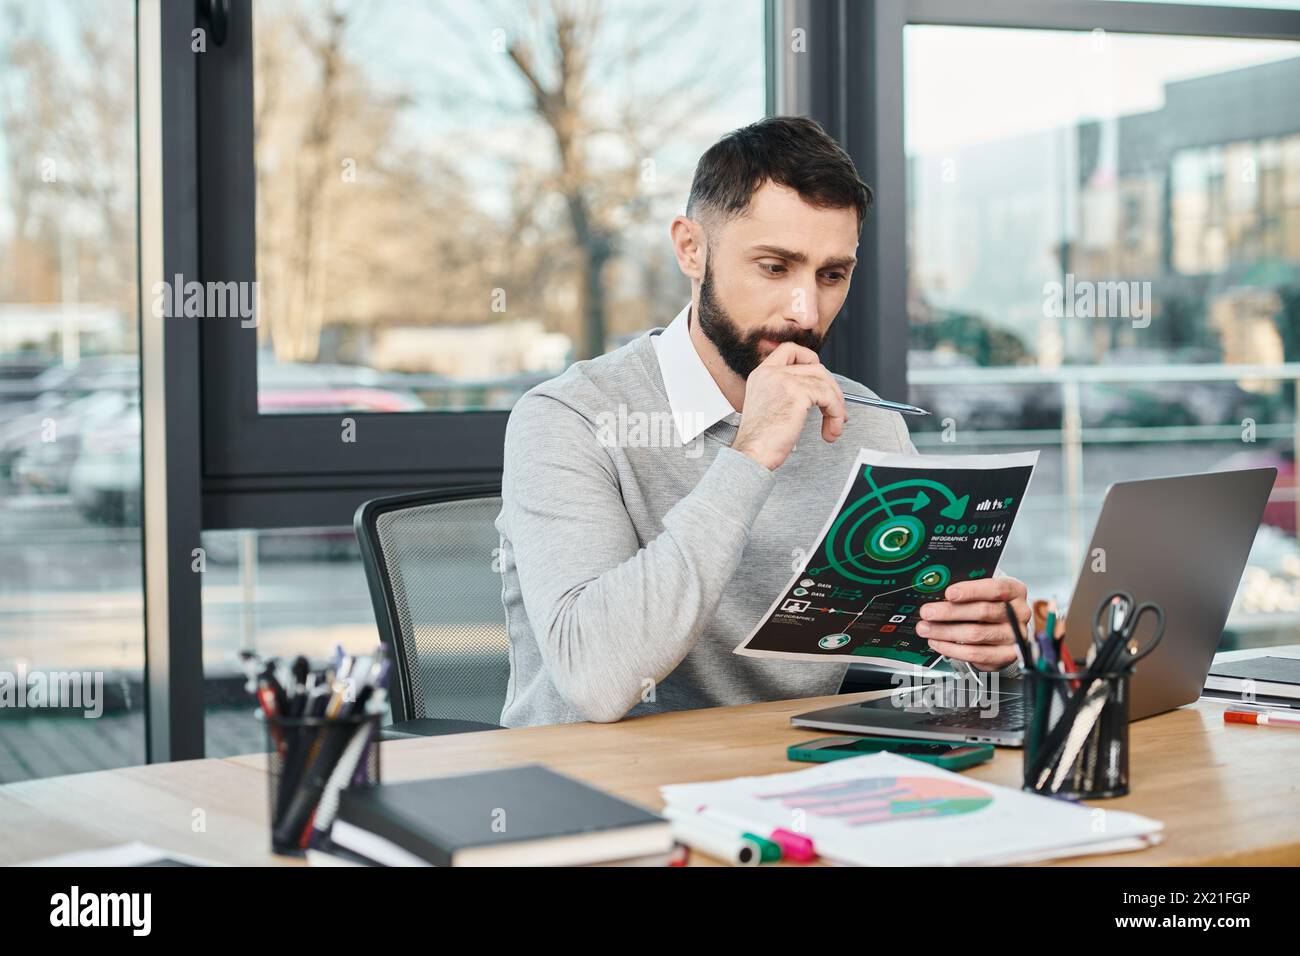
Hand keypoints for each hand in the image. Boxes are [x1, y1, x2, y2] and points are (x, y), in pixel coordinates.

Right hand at [731, 342, 846, 470]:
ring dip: (836, 406)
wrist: (752, 454)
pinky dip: (836, 413)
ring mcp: (784, 380)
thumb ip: (786, 392)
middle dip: (832, 389)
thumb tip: (818, 392)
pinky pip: (828, 397)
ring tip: (834, 426)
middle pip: (815, 366)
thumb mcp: (769, 406)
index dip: (810, 359)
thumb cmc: (760, 440)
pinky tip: (831, 428)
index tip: (820, 379)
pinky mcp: (797, 393)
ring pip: (824, 382)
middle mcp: (771, 373)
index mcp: (761, 374)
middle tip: (836, 410)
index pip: (790, 350)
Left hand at [914, 576, 1030, 671]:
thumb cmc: (990, 604)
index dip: (971, 590)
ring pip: (976, 634)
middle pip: (983, 612)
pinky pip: (976, 654)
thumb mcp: (983, 592)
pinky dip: (952, 648)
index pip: (996, 589)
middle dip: (950, 612)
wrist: (1005, 629)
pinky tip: (937, 642)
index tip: (949, 593)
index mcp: (1015, 591)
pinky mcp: (1005, 655)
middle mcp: (1019, 613)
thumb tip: (937, 592)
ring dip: (946, 632)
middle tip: (927, 612)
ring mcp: (1014, 636)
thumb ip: (967, 591)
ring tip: (926, 628)